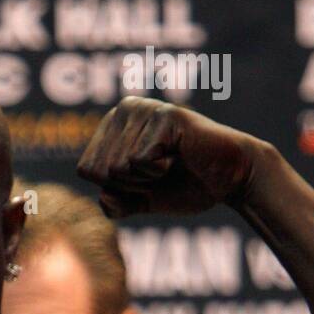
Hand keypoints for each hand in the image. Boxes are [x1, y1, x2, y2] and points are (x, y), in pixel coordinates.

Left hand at [76, 96, 262, 217]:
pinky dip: (159, 171)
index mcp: (113, 125)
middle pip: (99, 170)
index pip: (85, 170)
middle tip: (161, 172)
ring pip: (117, 167)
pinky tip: (180, 157)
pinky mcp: (163, 116)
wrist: (228, 180)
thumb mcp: (140, 201)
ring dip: (146, 179)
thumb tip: (103, 196)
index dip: (116, 187)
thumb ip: (115, 204)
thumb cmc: (185, 185)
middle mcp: (125, 109)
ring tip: (171, 163)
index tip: (145, 177)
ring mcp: (144, 109)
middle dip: (130, 184)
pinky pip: (139, 161)